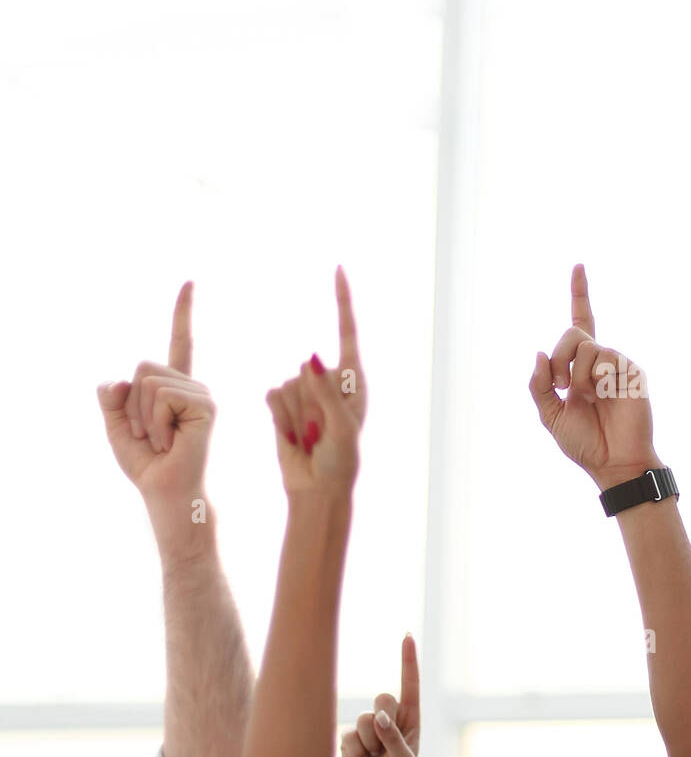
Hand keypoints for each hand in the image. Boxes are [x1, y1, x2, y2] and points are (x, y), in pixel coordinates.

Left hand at [98, 282, 214, 504]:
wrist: (166, 493)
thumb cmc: (148, 465)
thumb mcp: (116, 426)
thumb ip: (112, 397)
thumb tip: (120, 379)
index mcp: (175, 387)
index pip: (180, 342)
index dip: (183, 312)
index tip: (190, 281)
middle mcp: (193, 386)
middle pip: (142, 367)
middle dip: (132, 404)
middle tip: (152, 436)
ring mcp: (202, 395)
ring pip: (148, 380)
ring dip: (142, 416)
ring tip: (162, 440)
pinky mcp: (205, 406)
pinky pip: (160, 395)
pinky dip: (154, 421)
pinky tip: (171, 441)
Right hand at [265, 268, 364, 496]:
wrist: (316, 489)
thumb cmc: (340, 461)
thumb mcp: (342, 428)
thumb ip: (326, 392)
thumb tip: (311, 356)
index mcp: (354, 381)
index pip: (347, 332)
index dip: (342, 300)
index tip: (339, 268)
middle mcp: (329, 381)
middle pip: (306, 369)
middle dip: (309, 403)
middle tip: (320, 432)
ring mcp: (305, 392)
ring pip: (286, 384)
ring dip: (294, 415)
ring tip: (309, 437)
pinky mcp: (281, 404)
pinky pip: (270, 395)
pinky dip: (278, 417)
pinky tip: (292, 436)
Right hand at [342, 634, 419, 756]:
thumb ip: (393, 738)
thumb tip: (379, 717)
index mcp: (409, 719)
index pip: (410, 684)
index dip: (408, 660)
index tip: (407, 636)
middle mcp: (390, 718)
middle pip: (383, 698)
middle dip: (383, 720)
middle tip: (385, 743)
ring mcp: (369, 727)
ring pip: (364, 718)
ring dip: (370, 741)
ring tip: (375, 756)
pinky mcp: (351, 739)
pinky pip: (349, 736)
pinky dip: (356, 751)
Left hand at [528, 264, 660, 490]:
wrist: (614, 461)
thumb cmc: (584, 442)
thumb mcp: (550, 415)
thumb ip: (539, 385)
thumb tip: (539, 353)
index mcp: (578, 367)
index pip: (579, 323)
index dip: (580, 293)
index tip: (579, 266)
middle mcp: (598, 361)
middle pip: (572, 334)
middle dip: (560, 358)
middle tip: (563, 387)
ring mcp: (616, 364)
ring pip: (586, 347)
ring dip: (578, 375)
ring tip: (589, 398)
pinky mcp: (631, 370)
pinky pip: (606, 358)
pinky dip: (597, 379)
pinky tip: (606, 396)